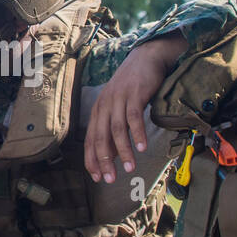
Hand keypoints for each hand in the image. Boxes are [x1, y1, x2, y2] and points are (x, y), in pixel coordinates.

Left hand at [84, 34, 185, 183]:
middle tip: (110, 179)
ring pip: (117, 130)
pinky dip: (137, 134)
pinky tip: (141, 148)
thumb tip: (112, 155)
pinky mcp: (134, 94)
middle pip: (101, 137)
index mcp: (98, 110)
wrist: (146, 58)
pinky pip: (134, 117)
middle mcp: (104, 104)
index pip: (90, 139)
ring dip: (123, 151)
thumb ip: (114, 129)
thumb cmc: (133, 86)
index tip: (97, 177)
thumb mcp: (119, 107)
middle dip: (104, 160)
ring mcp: (118, 99)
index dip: (92, 159)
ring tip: (129, 168)